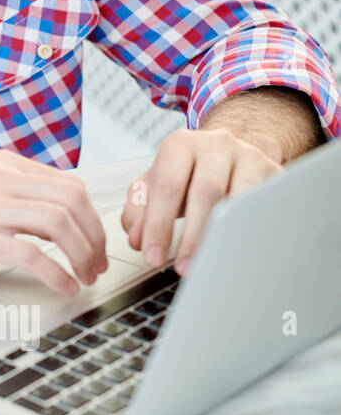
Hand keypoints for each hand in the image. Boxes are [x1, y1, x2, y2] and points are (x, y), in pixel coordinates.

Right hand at [0, 149, 106, 295]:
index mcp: (2, 166)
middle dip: (95, 237)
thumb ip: (14, 196)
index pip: (68, 184)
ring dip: (82, 256)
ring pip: (59, 223)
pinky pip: (32, 255)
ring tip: (84, 277)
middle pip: (72, 200)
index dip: (92, 219)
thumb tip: (60, 223)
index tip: (95, 245)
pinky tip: (63, 287)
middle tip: (97, 265)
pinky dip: (57, 274)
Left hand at [121, 127, 280, 275]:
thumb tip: (138, 240)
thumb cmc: (188, 173)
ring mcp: (250, 157)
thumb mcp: (155, 182)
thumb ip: (138, 209)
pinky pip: (266, 206)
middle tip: (184, 269)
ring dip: (226, 236)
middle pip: (206, 193)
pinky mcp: (275, 173)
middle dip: (193, 237)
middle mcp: (216, 145)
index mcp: (180, 145)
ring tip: (214, 264)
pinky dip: (254, 232)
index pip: (166, 186)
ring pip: (241, 199)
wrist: (230, 152)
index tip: (153, 257)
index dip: (158, 225)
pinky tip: (242, 252)